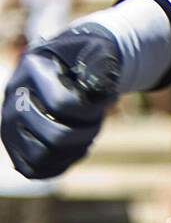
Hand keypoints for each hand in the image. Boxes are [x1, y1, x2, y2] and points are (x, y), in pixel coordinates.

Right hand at [1, 24, 121, 177]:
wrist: (64, 67)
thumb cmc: (86, 61)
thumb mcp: (98, 52)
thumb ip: (101, 63)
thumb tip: (98, 80)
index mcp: (33, 69)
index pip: (64, 104)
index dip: (95, 108)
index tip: (109, 98)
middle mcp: (13, 98)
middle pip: (56, 137)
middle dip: (88, 132)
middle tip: (97, 120)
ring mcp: (9, 124)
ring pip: (43, 156)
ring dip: (75, 150)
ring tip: (86, 134)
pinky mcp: (13, 145)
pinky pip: (35, 169)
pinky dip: (61, 164)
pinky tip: (75, 147)